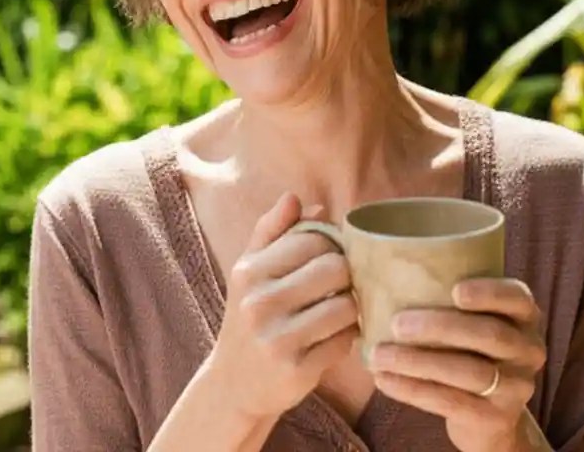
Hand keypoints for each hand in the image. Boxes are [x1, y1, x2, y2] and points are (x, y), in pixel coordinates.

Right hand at [205, 193, 358, 421]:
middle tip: (340, 286)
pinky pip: (346, 341)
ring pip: (346, 306)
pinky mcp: (297, 370)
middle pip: (335, 268)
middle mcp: (260, 304)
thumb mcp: (249, 273)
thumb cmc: (250, 318)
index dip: (332, 246)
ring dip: (351, 308)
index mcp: (249, 273)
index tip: (330, 259)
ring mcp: (278, 339)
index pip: (313, 239)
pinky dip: (348, 337)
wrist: (232, 386)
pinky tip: (335, 337)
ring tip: (340, 311)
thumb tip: (297, 198)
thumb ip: (272, 231)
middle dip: (346, 276)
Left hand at [369, 278, 547, 451]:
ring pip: (469, 372)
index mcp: (525, 317)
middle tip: (397, 323)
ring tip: (379, 355)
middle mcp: (528, 350)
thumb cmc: (468, 352)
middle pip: (490, 335)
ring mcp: (516, 387)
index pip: (516, 299)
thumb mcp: (473, 322)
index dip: (489, 293)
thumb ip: (449, 298)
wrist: (487, 416)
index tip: (454, 290)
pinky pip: (451, 402)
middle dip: (441, 327)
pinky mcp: (495, 418)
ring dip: (419, 362)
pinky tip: (384, 380)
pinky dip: (414, 390)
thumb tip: (387, 269)